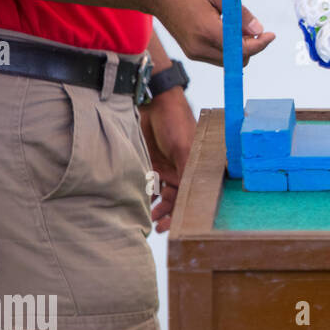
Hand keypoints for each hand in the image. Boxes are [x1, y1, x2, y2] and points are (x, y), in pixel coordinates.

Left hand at [140, 88, 195, 232]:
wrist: (154, 103)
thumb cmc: (177, 123)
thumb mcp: (184, 149)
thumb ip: (187, 172)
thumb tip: (191, 197)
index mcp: (192, 168)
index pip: (188, 195)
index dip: (181, 212)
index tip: (171, 226)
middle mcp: (178, 171)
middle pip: (173, 199)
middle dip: (166, 214)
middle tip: (157, 227)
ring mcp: (161, 168)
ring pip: (158, 195)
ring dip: (153, 207)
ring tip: (147, 218)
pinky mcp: (145, 163)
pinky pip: (144, 184)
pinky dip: (141, 194)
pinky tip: (137, 203)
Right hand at [151, 0, 274, 65]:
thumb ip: (240, 13)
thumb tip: (258, 30)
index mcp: (207, 32)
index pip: (242, 49)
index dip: (261, 44)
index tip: (271, 34)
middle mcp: (199, 48)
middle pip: (237, 60)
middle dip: (251, 46)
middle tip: (255, 27)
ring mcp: (193, 52)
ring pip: (228, 61)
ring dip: (240, 48)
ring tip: (237, 24)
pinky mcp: (191, 51)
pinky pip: (217, 56)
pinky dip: (228, 47)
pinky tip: (225, 28)